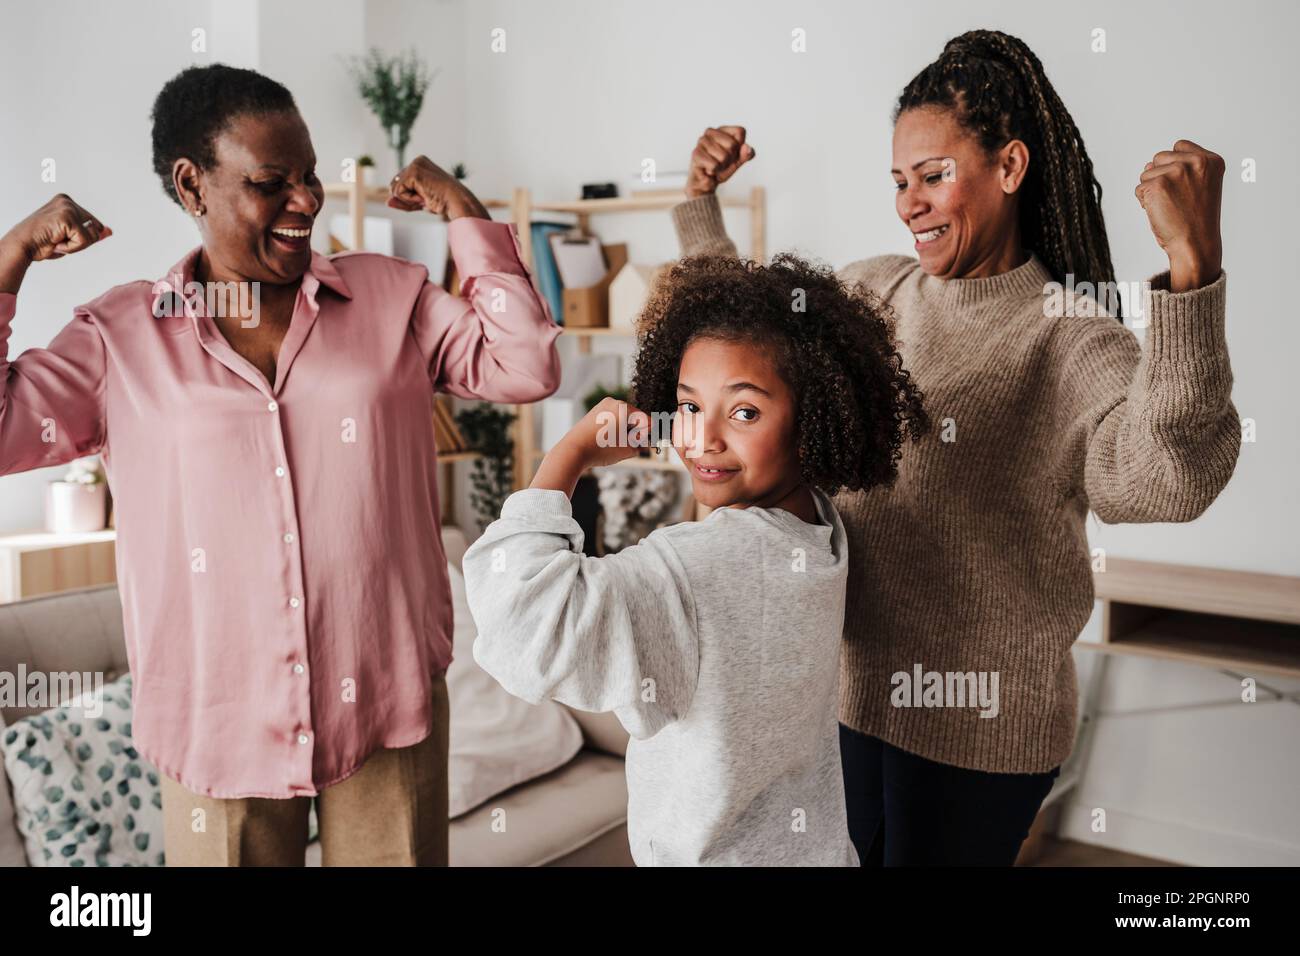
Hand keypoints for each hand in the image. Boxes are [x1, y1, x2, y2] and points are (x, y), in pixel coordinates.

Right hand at [1, 194, 111, 262]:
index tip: (59, 236)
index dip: (81, 238)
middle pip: (95, 229)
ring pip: (92, 236)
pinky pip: (85, 240)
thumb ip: (90, 233)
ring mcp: (68, 208)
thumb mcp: (71, 238)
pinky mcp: (68, 217)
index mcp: (66, 202)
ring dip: (76, 245)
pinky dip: (73, 248)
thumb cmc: (42, 243)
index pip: (93, 224)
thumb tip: (110, 231)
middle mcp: (68, 201)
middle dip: (81, 242)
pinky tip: (55, 243)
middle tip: (57, 240)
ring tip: (56, 240)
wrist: (22, 246)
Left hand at [387, 156, 487, 219]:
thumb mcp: (419, 201)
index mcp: (419, 164)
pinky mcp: (413, 172)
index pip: (401, 183)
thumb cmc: (443, 202)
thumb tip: (387, 202)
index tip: (427, 197)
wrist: (457, 202)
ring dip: (409, 199)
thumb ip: (402, 201)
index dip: (409, 197)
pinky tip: (425, 196)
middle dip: (406, 198)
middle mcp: (416, 161)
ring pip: (394, 189)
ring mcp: (415, 165)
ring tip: (427, 197)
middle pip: (394, 185)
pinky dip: (410, 200)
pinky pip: (398, 192)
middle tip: (427, 198)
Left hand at [529, 399, 656, 495]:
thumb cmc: (600, 449)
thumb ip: (640, 445)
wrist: (573, 451)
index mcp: (624, 408)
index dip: (647, 434)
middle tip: (631, 446)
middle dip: (636, 432)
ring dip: (625, 431)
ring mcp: (602, 406)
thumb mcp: (626, 450)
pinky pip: (611, 419)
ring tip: (618, 445)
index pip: (645, 420)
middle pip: (634, 417)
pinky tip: (609, 441)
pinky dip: (615, 429)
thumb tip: (643, 444)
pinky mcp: (594, 413)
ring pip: (622, 418)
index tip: (645, 444)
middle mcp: (613, 402)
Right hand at [685, 126, 755, 198]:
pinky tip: (708, 169)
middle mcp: (710, 132)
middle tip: (722, 162)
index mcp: (722, 129)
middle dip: (730, 159)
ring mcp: (702, 141)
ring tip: (715, 166)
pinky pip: (714, 165)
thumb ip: (746, 154)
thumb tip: (748, 148)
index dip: (740, 146)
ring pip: (724, 156)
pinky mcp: (696, 153)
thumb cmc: (721, 168)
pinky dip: (714, 171)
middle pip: (732, 144)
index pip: (740, 131)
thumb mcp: (738, 161)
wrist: (705, 183)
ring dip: (722, 167)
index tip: (732, 153)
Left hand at [1136, 140, 1223, 291]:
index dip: (1174, 166)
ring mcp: (1177, 171)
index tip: (1183, 186)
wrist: (1195, 245)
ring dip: (1151, 190)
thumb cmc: (1196, 221)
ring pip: (1146, 172)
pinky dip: (1144, 202)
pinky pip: (1139, 189)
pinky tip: (1160, 212)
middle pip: (1159, 157)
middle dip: (1160, 177)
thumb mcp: (1201, 187)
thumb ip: (1181, 168)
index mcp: (1211, 161)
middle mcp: (1196, 162)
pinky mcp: (1158, 184)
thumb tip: (1150, 163)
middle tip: (1176, 199)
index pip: (1180, 145)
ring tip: (1169, 206)